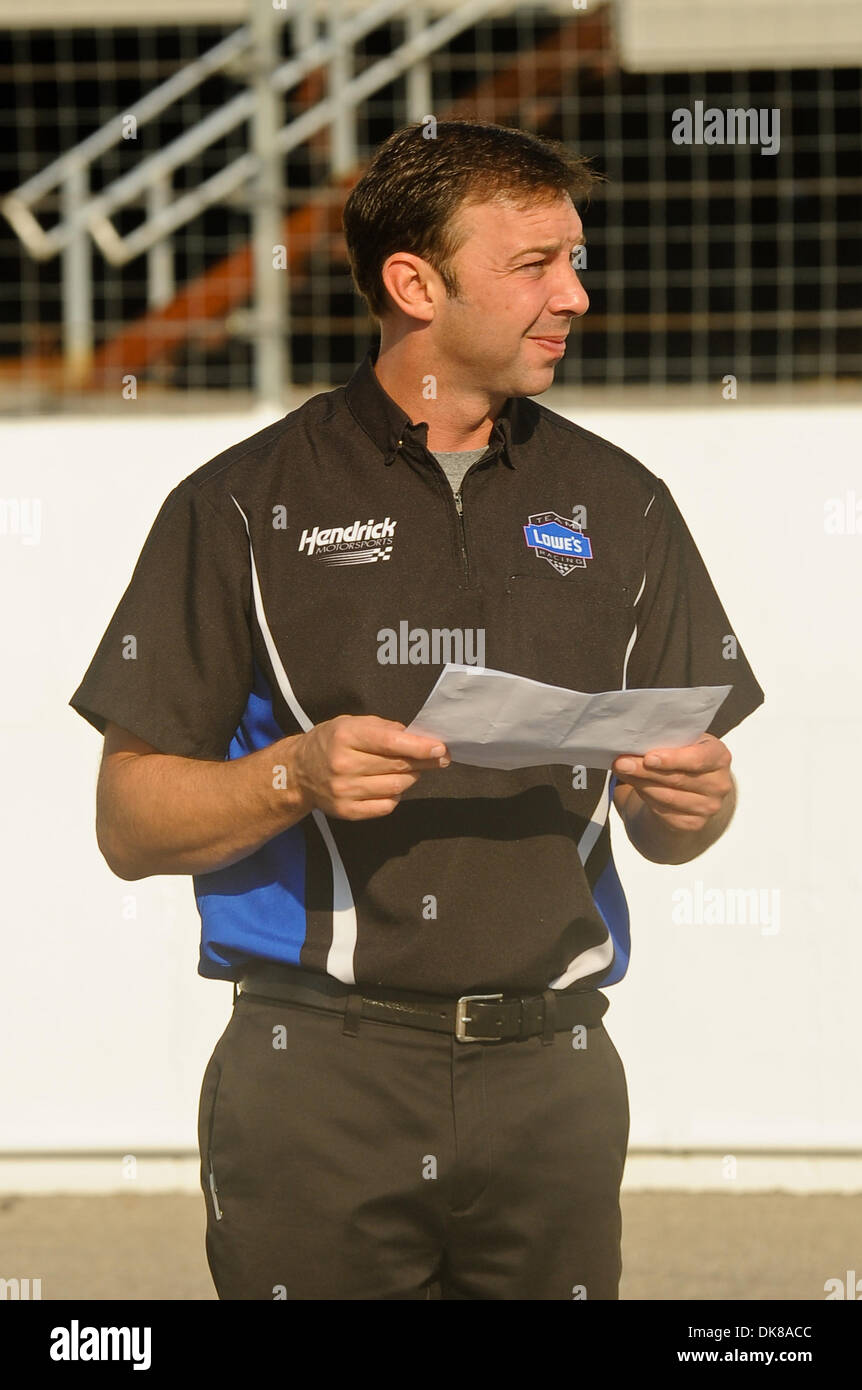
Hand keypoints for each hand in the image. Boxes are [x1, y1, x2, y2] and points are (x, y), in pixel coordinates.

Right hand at [293, 714, 449, 820]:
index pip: (391, 743)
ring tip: (412, 769)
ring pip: (396, 787)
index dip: (420, 747)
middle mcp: (344, 765)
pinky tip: (392, 786)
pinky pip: (386, 806)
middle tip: (439, 758)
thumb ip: (383, 728)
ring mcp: (344, 791)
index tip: (440, 748)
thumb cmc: (330, 742)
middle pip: (398, 766)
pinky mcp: (347, 811)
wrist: (297, 773)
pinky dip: (396, 796)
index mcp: (345, 737)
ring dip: (411, 778)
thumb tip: (417, 737)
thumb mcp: (351, 723)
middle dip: (424, 762)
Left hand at [612, 733, 733, 834]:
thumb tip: (633, 745)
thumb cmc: (684, 755)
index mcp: (719, 756)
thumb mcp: (681, 742)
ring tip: (623, 772)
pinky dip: (646, 798)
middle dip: (645, 770)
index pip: (698, 758)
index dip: (673, 759)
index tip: (648, 757)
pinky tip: (636, 787)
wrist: (693, 785)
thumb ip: (664, 741)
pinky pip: (664, 812)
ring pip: (668, 797)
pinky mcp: (694, 823)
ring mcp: (709, 806)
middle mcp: (719, 783)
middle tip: (621, 763)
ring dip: (641, 784)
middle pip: (677, 779)